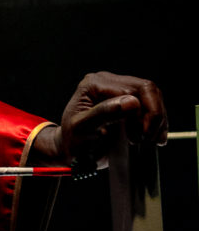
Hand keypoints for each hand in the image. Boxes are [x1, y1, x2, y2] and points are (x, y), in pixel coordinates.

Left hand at [35, 72, 167, 169]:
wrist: (73, 149)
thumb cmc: (73, 140)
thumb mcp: (82, 129)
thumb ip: (104, 114)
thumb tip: (132, 102)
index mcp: (93, 84)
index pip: (130, 91)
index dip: (142, 114)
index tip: (140, 137)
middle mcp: (107, 81)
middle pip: (146, 90)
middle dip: (153, 116)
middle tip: (147, 139)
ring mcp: (119, 89)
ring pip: (153, 96)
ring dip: (158, 120)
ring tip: (148, 140)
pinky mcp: (129, 99)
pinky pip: (153, 104)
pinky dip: (158, 122)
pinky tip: (153, 137)